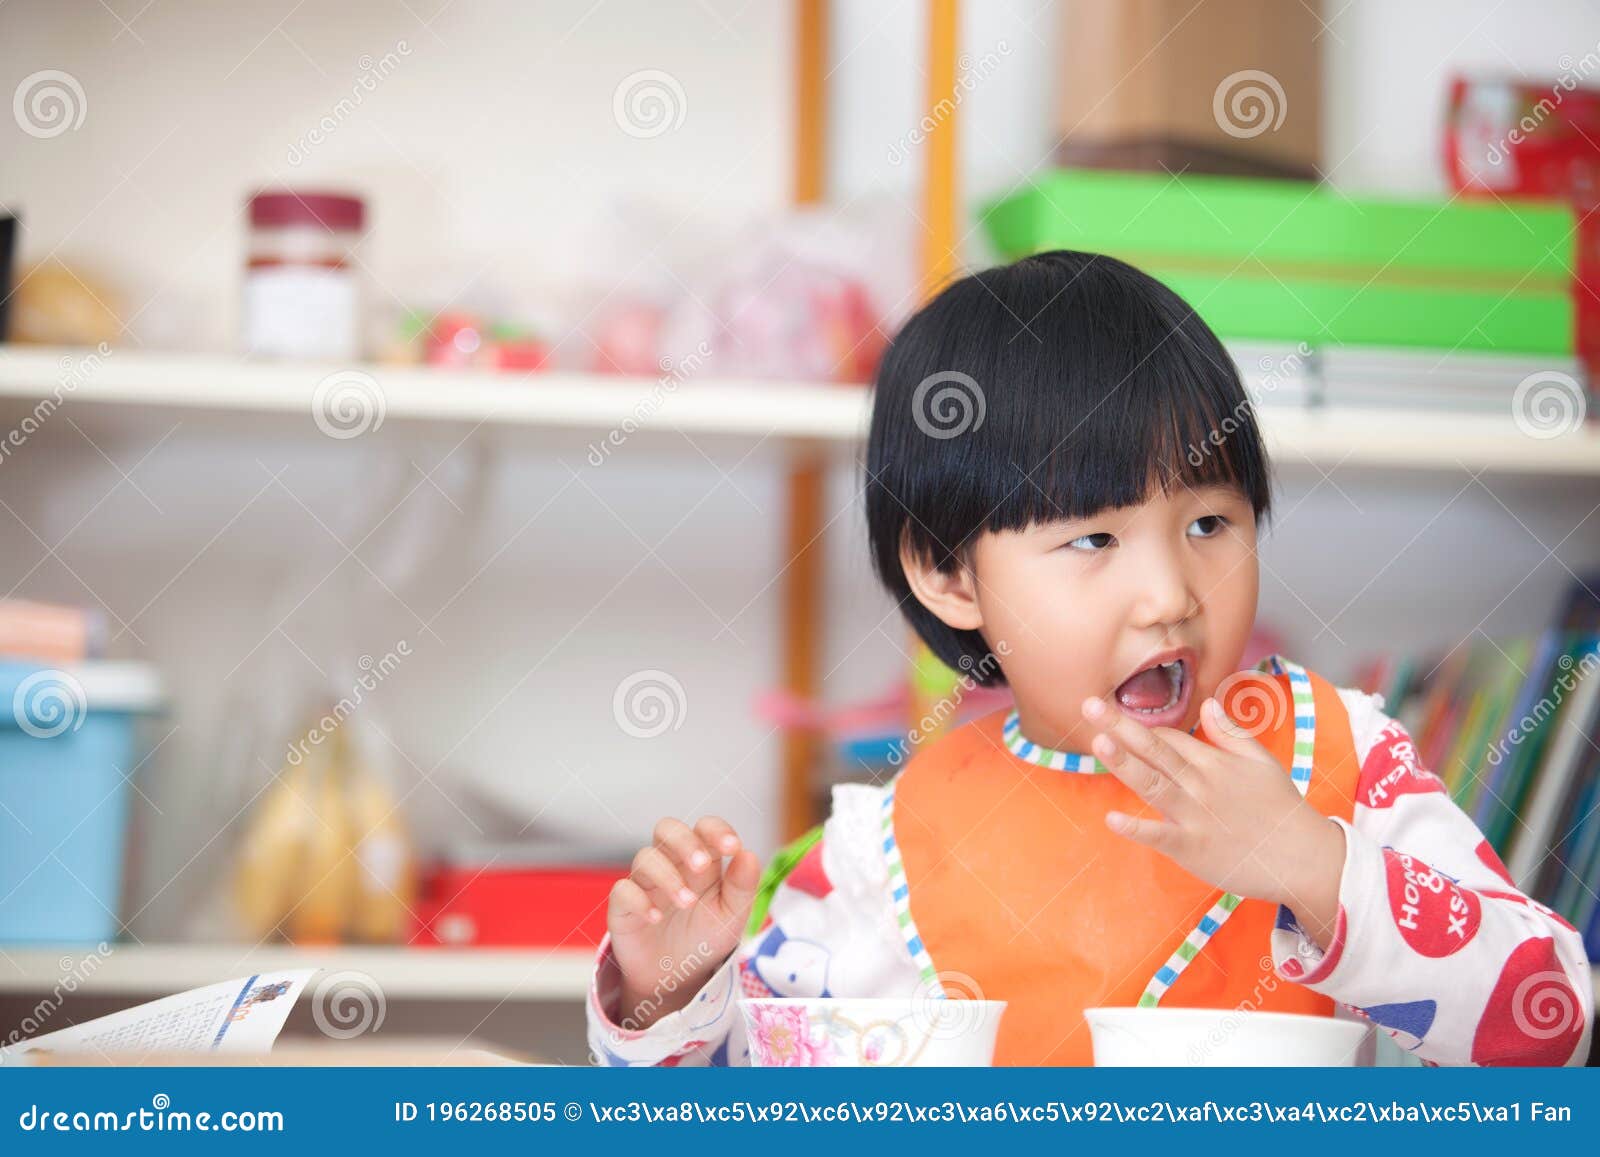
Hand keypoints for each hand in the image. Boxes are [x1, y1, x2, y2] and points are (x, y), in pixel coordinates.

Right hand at [608, 815, 760, 1028]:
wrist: (678, 976)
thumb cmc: (705, 937)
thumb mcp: (731, 915)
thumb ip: (742, 886)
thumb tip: (749, 854)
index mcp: (701, 860)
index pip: (704, 828)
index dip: (716, 830)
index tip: (732, 847)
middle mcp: (671, 863)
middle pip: (667, 829)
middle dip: (685, 841)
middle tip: (702, 866)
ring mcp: (646, 882)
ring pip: (646, 857)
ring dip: (668, 877)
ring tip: (686, 903)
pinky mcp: (624, 905)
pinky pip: (622, 890)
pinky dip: (639, 901)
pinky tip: (656, 917)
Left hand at [1080, 694, 1344, 948]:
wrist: (1302, 857)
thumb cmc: (1280, 808)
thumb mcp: (1262, 761)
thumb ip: (1231, 733)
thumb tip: (1207, 703)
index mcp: (1214, 762)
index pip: (1169, 738)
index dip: (1141, 729)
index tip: (1116, 721)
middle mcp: (1200, 784)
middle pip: (1155, 750)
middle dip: (1120, 726)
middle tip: (1088, 706)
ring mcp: (1194, 816)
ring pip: (1152, 785)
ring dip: (1124, 763)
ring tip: (1099, 743)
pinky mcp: (1192, 848)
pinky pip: (1160, 836)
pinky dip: (1136, 828)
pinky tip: (1112, 819)